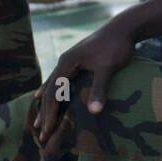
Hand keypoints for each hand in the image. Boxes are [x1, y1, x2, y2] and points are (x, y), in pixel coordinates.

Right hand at [34, 22, 135, 146]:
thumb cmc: (116, 47)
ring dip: (46, 104)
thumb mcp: (107, 68)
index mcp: (67, 63)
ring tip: (38, 120)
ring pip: (52, 86)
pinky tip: (44, 93)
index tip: (47, 131)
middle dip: (45, 113)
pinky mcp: (77, 61)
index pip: (53, 93)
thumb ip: (99, 89)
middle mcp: (64, 62)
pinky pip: (59, 80)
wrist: (123, 28)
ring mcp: (70, 60)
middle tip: (41, 133)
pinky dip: (51, 91)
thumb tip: (94, 112)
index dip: (49, 113)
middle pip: (49, 91)